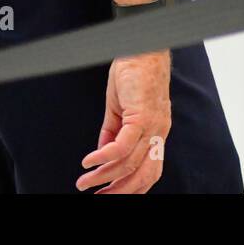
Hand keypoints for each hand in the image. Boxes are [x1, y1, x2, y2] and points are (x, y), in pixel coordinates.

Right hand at [76, 51, 171, 193]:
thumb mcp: (121, 107)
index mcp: (156, 132)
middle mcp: (158, 133)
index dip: (133, 187)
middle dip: (120, 191)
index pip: (149, 170)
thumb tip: (103, 153)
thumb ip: (113, 131)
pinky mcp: (141, 116)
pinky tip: (90, 162)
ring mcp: (152, 126)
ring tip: (85, 183)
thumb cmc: (134, 72)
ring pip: (129, 164)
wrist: (142, 46)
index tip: (111, 193)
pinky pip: (122, 145)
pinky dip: (104, 157)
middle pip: (143, 175)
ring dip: (105, 177)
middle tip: (99, 197)